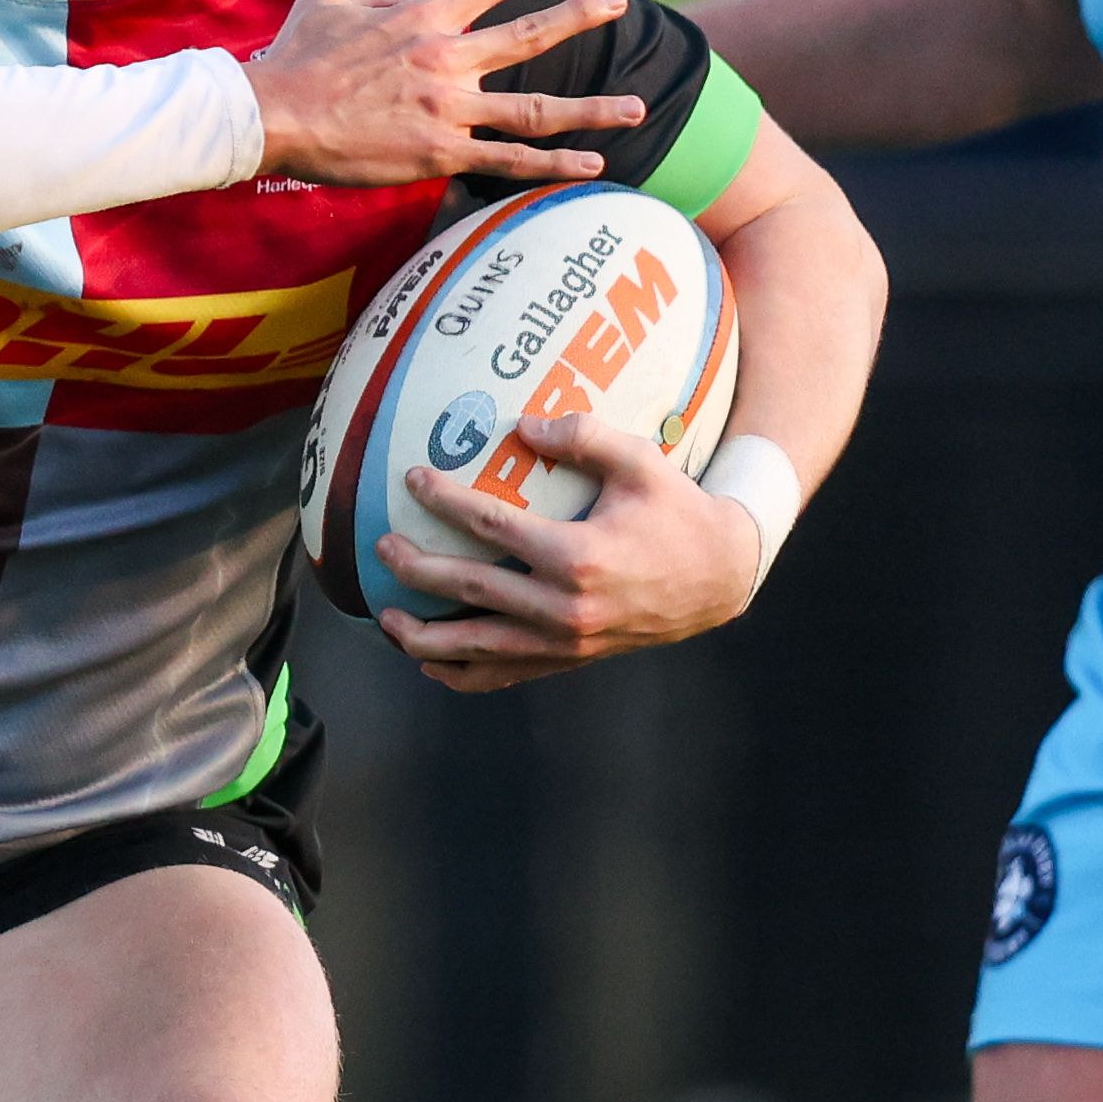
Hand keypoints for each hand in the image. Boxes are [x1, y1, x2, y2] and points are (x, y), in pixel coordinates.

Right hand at [247, 0, 644, 186]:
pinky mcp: (441, 154)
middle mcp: (448, 60)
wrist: (275, 114)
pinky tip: (592, 164)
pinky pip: (510, 161)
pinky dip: (554, 165)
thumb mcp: (336, 2)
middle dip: (581, 17)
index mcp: (423, 17)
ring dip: (591, 109)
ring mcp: (450, 110)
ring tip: (637, 106)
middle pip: (531, 36)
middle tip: (619, 3)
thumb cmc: (298, 57)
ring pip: (536, 110)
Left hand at [369, 411, 768, 691]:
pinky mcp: (570, 660)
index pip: (492, 527)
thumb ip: (585, 436)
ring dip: (426, 637)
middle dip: (418, 570)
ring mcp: (566, 641)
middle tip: (382, 550)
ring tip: (387, 620)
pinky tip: (431, 663)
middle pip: (471, 589)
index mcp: (577, 555)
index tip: (413, 480)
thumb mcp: (642, 461)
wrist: (720, 577)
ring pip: (479, 647)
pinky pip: (506, 675)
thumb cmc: (678, 512)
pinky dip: (464, 674)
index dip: (445, 502)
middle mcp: (565, 606)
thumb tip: (523, 427)